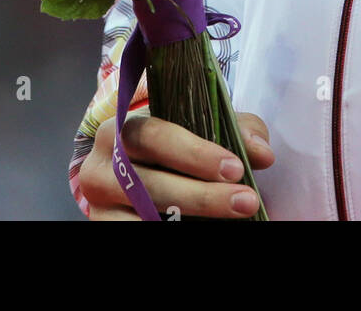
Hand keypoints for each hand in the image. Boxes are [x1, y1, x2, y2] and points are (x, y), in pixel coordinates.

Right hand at [79, 111, 273, 220]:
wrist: (133, 172)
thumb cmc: (173, 145)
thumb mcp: (201, 126)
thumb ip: (235, 129)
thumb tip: (262, 153)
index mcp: (120, 127)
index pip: (153, 136)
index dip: (194, 153)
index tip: (235, 168)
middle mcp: (100, 166)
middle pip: (149, 184)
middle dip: (203, 196)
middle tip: (245, 202)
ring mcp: (97, 205)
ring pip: (143, 217)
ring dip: (191, 222)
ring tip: (233, 222)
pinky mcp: (102, 228)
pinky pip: (136, 234)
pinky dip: (171, 232)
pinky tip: (204, 230)